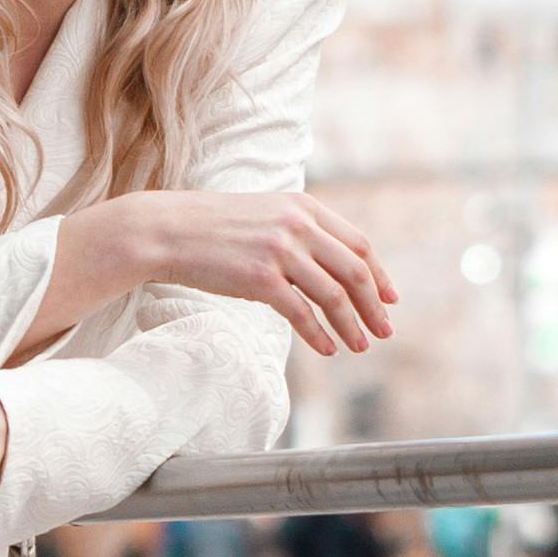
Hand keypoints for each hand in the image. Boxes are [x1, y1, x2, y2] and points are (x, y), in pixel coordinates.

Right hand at [119, 190, 397, 359]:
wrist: (167, 230)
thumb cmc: (214, 229)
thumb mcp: (265, 216)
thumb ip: (299, 233)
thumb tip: (332, 269)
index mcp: (304, 207)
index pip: (358, 243)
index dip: (379, 274)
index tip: (390, 299)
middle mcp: (297, 225)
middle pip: (354, 270)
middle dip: (374, 305)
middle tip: (385, 331)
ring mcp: (279, 250)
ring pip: (333, 295)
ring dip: (352, 325)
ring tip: (359, 346)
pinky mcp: (260, 278)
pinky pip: (302, 312)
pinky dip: (319, 334)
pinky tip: (327, 349)